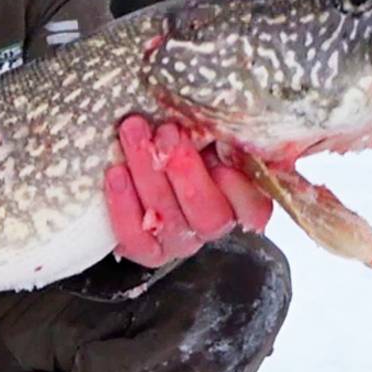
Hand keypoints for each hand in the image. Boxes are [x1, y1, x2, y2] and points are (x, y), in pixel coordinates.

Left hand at [104, 115, 273, 267]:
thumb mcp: (210, 124)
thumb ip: (227, 129)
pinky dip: (124, 205)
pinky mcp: (147, 248)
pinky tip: (116, 173)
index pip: (255, 208)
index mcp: (240, 199)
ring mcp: (180, 239)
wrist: (141, 143)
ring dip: (148, 174)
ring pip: (170, 220)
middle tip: (167, 132)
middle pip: (209, 215)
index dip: (239, 186)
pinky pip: (136, 238)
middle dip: (185, 170)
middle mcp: (213, 222)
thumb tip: (235, 123)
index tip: (222, 147)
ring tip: (134, 135)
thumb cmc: (181, 130)